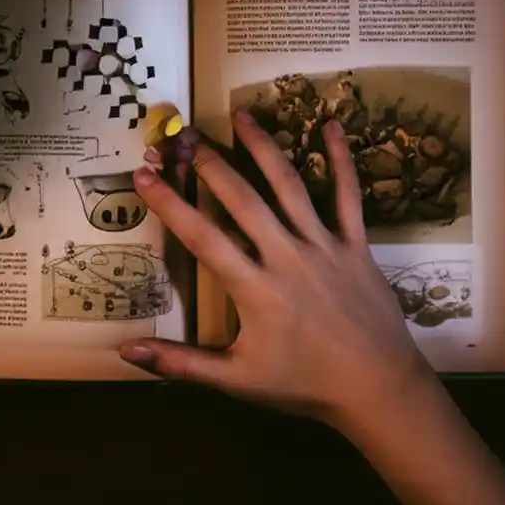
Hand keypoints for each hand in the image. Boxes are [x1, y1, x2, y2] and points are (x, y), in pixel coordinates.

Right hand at [121, 109, 437, 427]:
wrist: (380, 391)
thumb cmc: (303, 385)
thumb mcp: (235, 380)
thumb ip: (179, 362)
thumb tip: (124, 351)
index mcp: (253, 288)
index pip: (201, 236)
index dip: (169, 202)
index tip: (143, 173)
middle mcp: (286, 256)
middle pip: (242, 198)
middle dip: (209, 163)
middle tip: (183, 134)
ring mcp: (325, 246)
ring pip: (289, 186)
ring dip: (262, 147)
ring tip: (240, 114)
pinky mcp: (357, 246)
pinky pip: (348, 196)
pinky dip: (339, 159)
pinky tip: (331, 125)